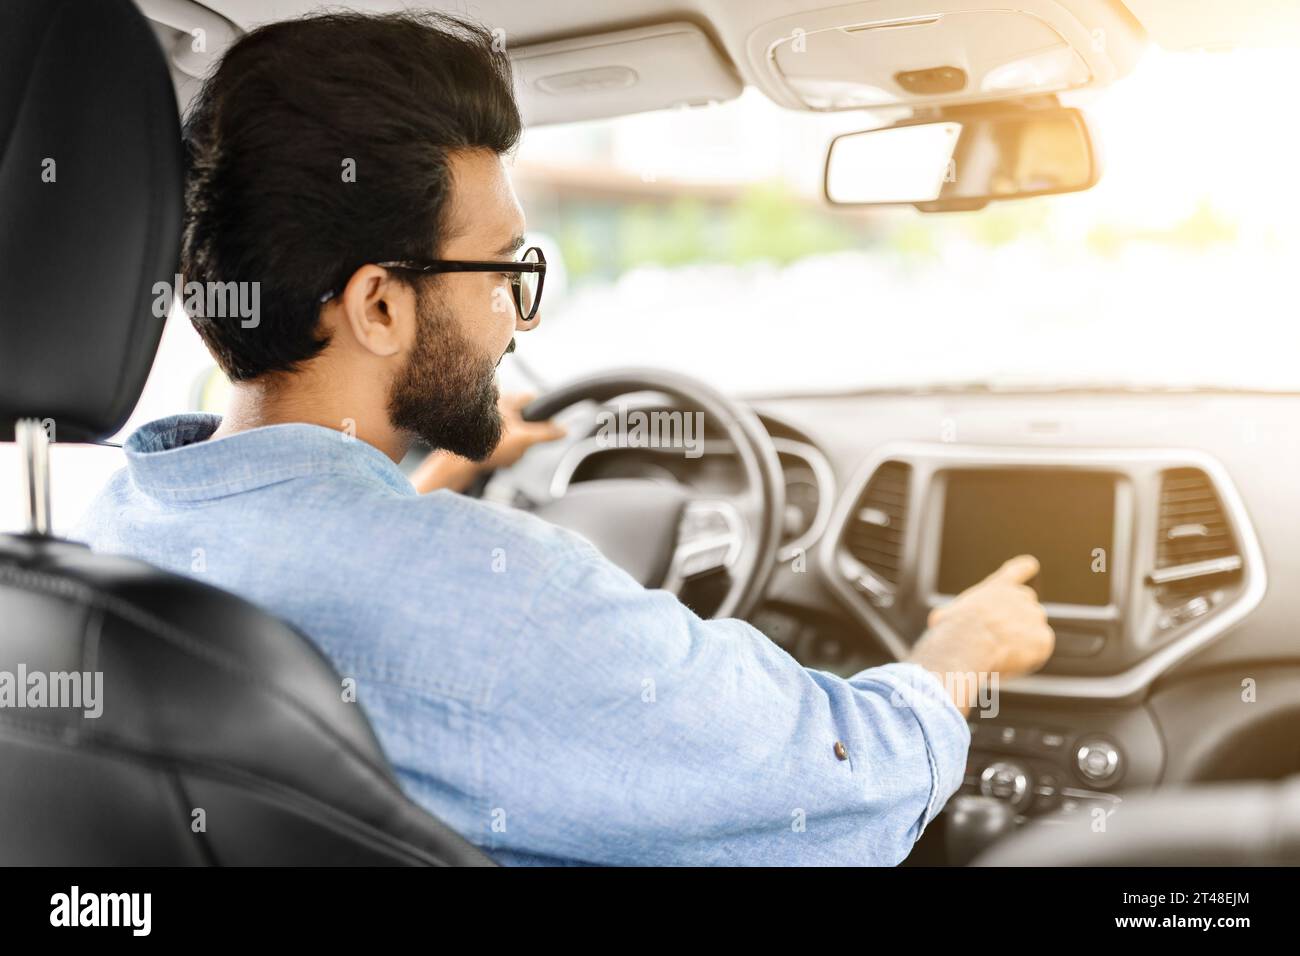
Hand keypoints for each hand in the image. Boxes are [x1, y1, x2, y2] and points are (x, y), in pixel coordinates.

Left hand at [411, 392, 565, 493]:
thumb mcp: (525, 439)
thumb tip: (565, 430)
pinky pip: (500, 440)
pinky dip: (503, 448)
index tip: (550, 423)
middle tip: (523, 444)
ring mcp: (486, 419)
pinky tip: (497, 457)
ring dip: (515, 443)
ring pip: (512, 430)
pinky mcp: (478, 433)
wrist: (459, 463)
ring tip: (507, 453)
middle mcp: (495, 404)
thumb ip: (546, 433)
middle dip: (527, 432)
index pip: (532, 398)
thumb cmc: (489, 445)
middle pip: (523, 416)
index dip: (543, 410)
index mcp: (507, 399)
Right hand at [907, 555, 1054, 709]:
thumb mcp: (943, 616)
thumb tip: (943, 622)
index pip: (1019, 570)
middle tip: (999, 640)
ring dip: (1022, 641)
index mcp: (998, 587)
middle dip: (1018, 620)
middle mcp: (1021, 596)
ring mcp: (1035, 616)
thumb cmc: (951, 632)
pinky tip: (1010, 661)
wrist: (967, 645)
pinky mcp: (1043, 638)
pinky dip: (1028, 658)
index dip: (1025, 568)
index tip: (1032, 566)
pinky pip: (1039, 650)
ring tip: (999, 655)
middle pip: (1028, 607)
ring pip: (1032, 631)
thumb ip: (953, 615)